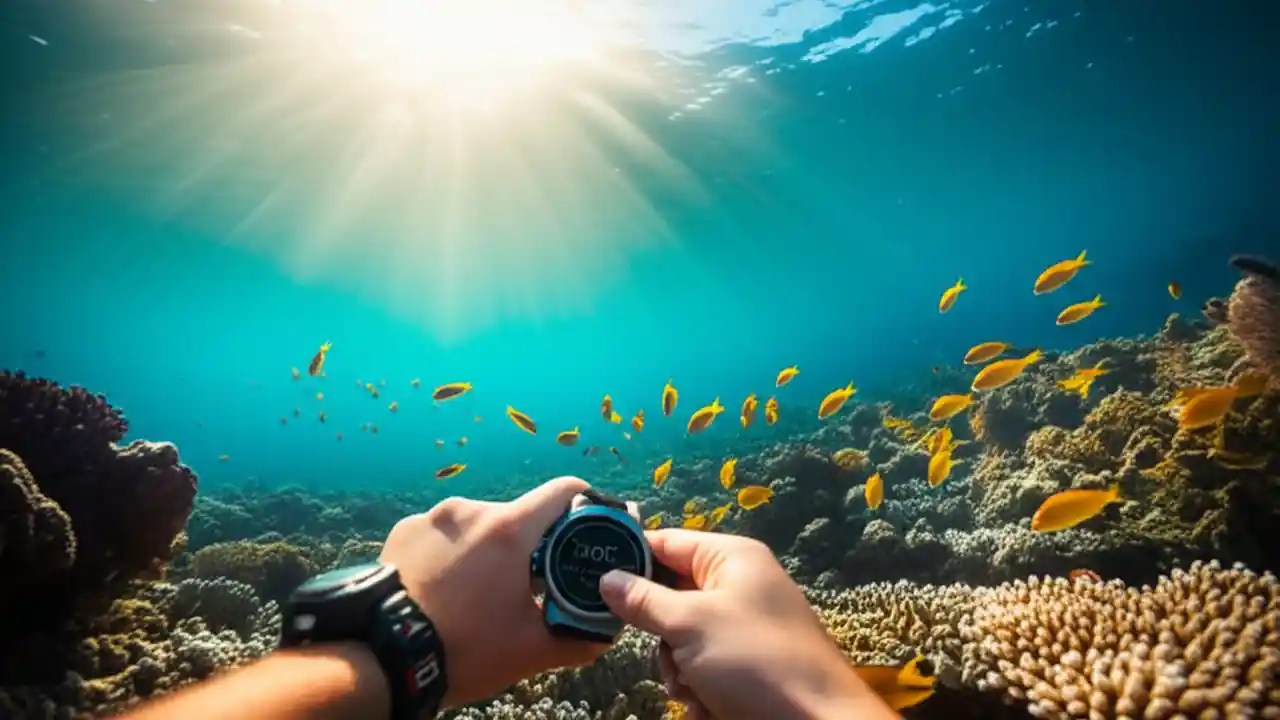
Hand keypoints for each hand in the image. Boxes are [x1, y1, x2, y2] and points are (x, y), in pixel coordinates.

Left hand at [379, 476, 603, 708]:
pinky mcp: (403, 531)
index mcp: (508, 530)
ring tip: (478, 594)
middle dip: (530, 546)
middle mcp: (470, 511)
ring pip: (478, 526)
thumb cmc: (463, 650)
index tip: (589, 527)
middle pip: (518, 516)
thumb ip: (579, 637)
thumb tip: (606, 631)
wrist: (380, 659)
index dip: (585, 504)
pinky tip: (443, 590)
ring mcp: (431, 518)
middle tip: (528, 586)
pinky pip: (442, 535)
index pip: (563, 490)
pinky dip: (451, 555)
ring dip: (487, 551)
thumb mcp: (530, 650)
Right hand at [600, 530, 894, 719]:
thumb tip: (606, 577)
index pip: (666, 543)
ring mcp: (742, 629)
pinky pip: (702, 669)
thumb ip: (643, 600)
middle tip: (673, 655)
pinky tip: (712, 706)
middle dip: (662, 636)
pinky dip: (700, 690)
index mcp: (731, 558)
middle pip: (669, 597)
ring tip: (697, 688)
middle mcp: (737, 586)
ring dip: (679, 670)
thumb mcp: (690, 625)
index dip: (630, 560)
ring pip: (680, 641)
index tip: (592, 580)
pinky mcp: (745, 666)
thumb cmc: (755, 661)